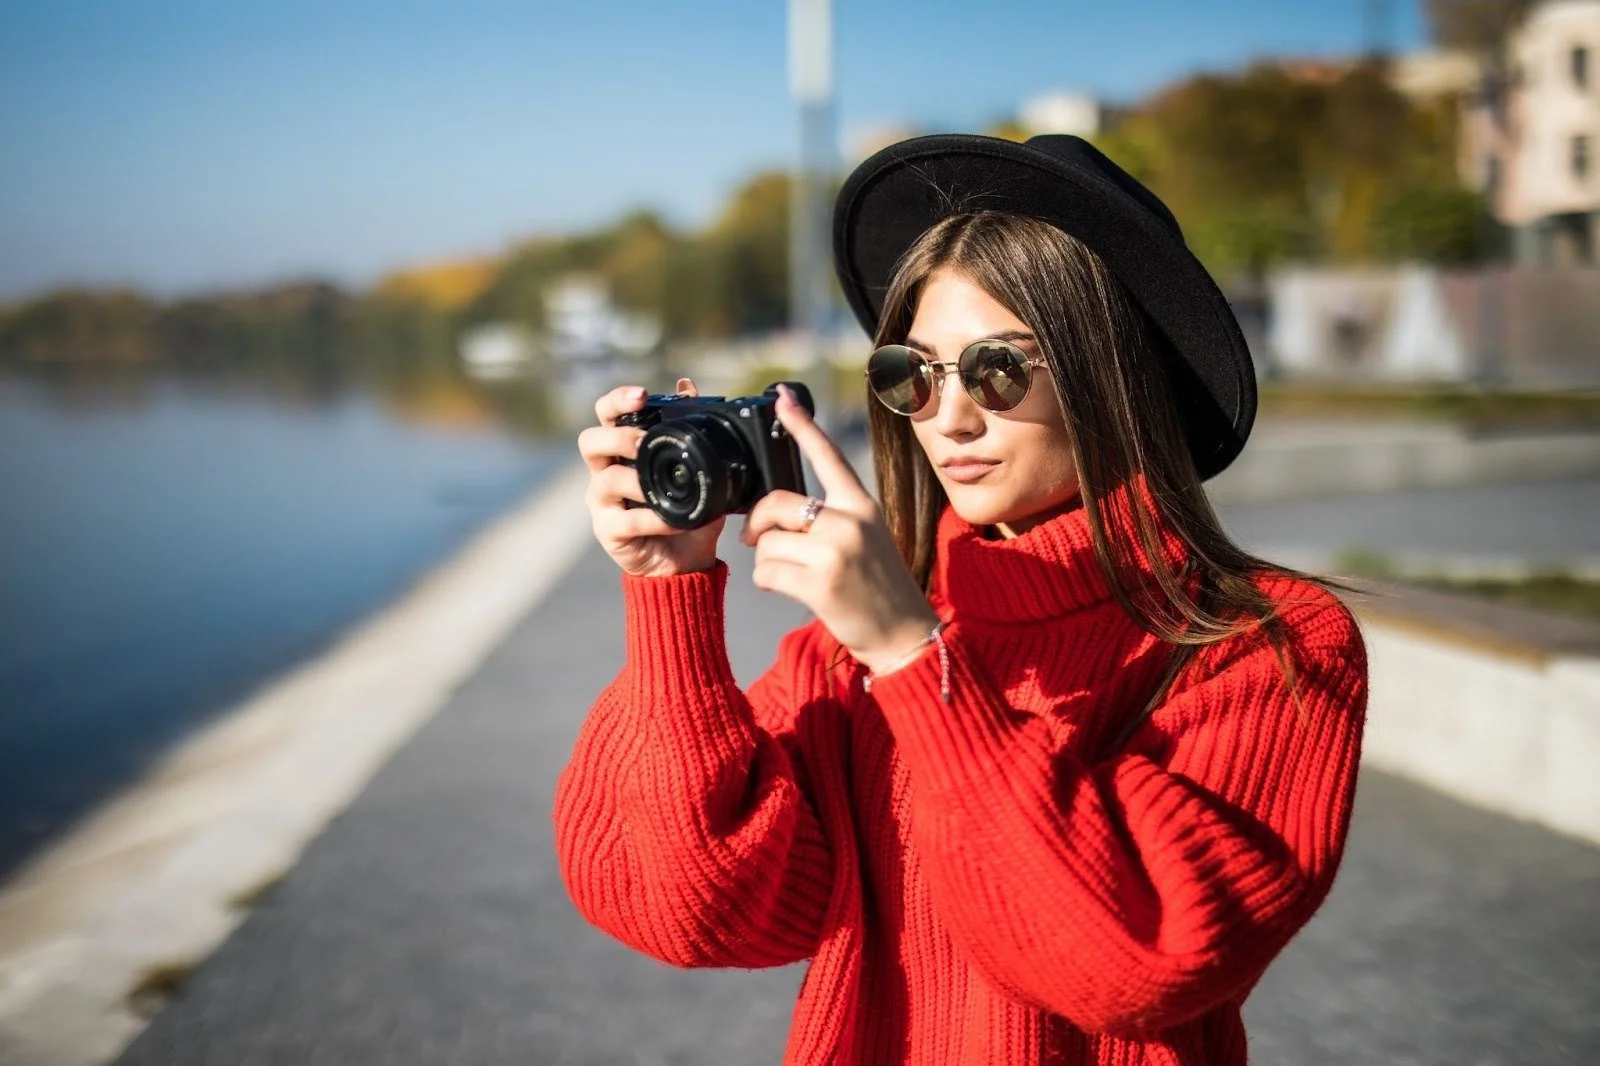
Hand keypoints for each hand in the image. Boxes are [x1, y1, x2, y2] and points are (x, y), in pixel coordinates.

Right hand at [579, 378, 724, 577]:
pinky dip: (654, 519)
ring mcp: (603, 503)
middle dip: (617, 437)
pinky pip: (627, 521)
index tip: (640, 395)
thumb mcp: (696, 466)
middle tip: (644, 442)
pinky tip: (677, 520)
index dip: (617, 401)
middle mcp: (605, 471)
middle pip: (589, 441)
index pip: (606, 415)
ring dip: (636, 481)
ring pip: (604, 481)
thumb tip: (687, 386)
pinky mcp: (609, 532)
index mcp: (622, 449)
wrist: (686, 560)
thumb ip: (690, 427)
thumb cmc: (687, 509)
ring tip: (660, 488)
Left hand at [740, 384, 940, 672]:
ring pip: (768, 544)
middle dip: (758, 525)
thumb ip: (830, 517)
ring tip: (795, 576)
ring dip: (768, 562)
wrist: (904, 634)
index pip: (828, 456)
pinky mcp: (821, 584)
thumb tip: (774, 513)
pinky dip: (769, 583)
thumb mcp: (866, 538)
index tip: (781, 397)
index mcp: (862, 505)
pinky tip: (792, 590)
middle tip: (757, 541)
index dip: (801, 425)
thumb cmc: (878, 588)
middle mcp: (850, 522)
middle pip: (777, 504)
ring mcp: (836, 552)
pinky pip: (767, 573)